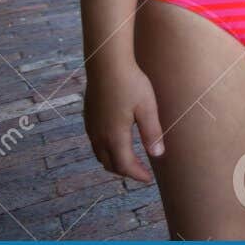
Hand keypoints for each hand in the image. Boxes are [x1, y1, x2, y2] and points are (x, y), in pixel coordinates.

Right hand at [83, 59, 164, 183]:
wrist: (106, 64)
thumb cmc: (130, 83)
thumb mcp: (147, 108)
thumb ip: (151, 132)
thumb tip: (157, 154)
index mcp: (115, 136)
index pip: (124, 165)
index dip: (137, 174)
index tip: (148, 179)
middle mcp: (99, 136)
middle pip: (110, 164)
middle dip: (125, 171)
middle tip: (141, 171)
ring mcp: (91, 127)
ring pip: (100, 155)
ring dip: (114, 162)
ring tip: (129, 160)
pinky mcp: (88, 118)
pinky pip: (95, 143)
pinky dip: (106, 150)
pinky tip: (116, 142)